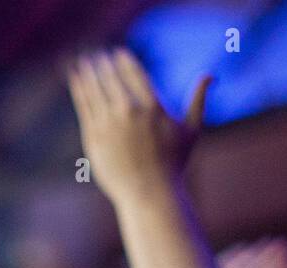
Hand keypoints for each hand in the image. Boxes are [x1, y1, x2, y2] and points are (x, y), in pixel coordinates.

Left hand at [67, 49, 210, 203]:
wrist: (150, 195)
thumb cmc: (174, 165)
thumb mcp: (191, 131)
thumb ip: (199, 100)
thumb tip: (210, 75)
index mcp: (153, 107)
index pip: (133, 72)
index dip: (123, 59)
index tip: (118, 54)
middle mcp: (130, 113)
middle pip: (111, 76)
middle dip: (103, 62)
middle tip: (98, 56)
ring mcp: (109, 125)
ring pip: (94, 87)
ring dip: (88, 71)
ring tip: (84, 62)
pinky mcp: (93, 137)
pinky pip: (84, 104)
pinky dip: (79, 88)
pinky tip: (76, 79)